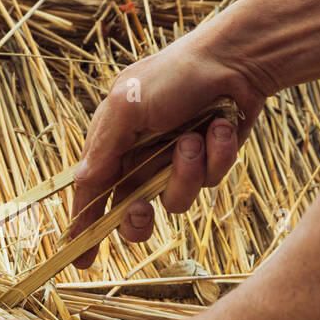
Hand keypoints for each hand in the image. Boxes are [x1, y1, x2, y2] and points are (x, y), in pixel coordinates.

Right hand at [69, 23, 269, 267]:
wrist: (238, 57)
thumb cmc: (177, 72)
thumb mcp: (130, 103)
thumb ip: (105, 146)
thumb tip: (81, 180)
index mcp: (113, 142)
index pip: (91, 193)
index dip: (84, 228)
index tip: (82, 261)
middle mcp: (141, 158)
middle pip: (131, 215)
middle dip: (138, 219)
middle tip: (143, 210)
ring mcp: (175, 163)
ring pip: (175, 201)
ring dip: (187, 171)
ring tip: (197, 135)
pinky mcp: (208, 163)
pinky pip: (210, 182)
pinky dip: (218, 155)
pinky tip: (222, 126)